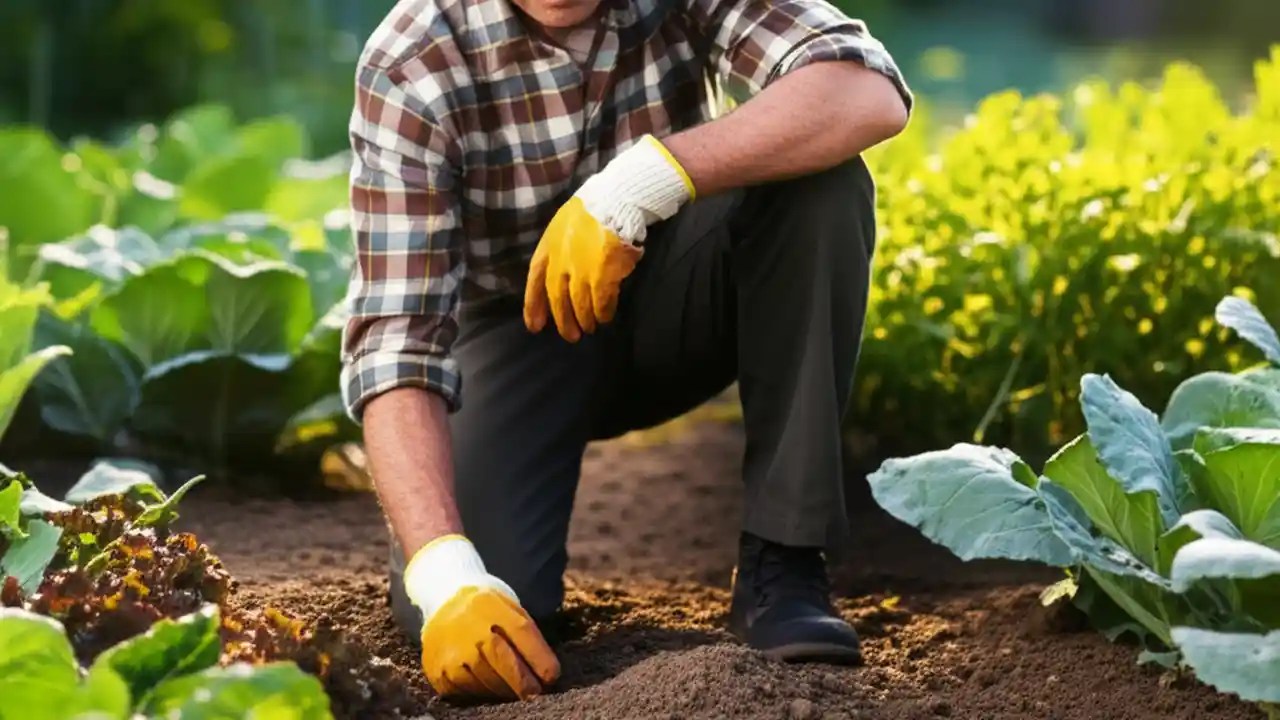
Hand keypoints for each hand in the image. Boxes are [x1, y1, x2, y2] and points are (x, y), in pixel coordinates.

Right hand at [404, 535, 559, 699]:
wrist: (442, 601)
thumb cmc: (485, 608)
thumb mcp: (508, 606)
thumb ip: (526, 634)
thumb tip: (547, 672)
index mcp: (491, 606)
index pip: (521, 633)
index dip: (540, 658)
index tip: (552, 675)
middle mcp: (470, 629)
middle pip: (505, 664)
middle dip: (525, 683)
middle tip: (536, 692)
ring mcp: (453, 653)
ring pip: (489, 684)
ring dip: (505, 690)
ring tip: (512, 686)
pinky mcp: (440, 673)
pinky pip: (468, 693)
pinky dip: (482, 692)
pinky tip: (487, 682)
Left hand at [524, 134, 695, 341]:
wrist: (619, 197)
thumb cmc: (595, 207)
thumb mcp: (564, 224)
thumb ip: (560, 249)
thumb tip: (562, 273)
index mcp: (549, 246)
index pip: (535, 281)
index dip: (533, 306)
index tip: (535, 326)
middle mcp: (561, 261)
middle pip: (558, 298)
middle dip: (563, 320)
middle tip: (571, 336)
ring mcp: (581, 269)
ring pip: (580, 304)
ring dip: (585, 319)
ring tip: (590, 327)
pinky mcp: (603, 274)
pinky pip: (602, 302)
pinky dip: (603, 312)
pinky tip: (606, 317)